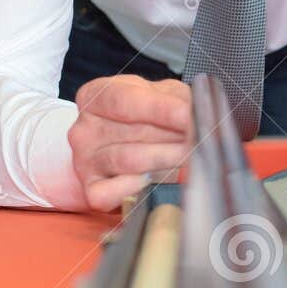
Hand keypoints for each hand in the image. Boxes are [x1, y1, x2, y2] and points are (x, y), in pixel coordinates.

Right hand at [68, 75, 192, 210]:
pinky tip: (153, 179)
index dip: (161, 109)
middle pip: (132, 132)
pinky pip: (109, 192)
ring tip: (191, 155)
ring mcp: (85, 160)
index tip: (188, 115)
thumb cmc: (144, 117)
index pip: (127, 101)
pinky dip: (134, 187)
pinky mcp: (91, 189)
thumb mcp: (161, 95)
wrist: (126, 144)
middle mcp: (84, 128)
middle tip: (201, 138)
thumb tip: (197, 114)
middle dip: (173, 135)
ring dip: (166, 159)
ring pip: (128, 160)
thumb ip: (177, 100)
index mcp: (96, 96)